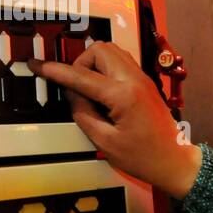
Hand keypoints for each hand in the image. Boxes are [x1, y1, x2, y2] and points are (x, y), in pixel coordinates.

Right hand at [28, 42, 201, 199]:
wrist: (175, 162)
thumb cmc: (143, 158)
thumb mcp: (105, 142)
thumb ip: (83, 114)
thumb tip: (71, 94)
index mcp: (123, 95)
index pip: (81, 76)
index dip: (55, 71)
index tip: (36, 65)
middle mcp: (134, 79)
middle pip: (99, 50)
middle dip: (80, 63)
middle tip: (74, 88)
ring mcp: (142, 78)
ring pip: (111, 51)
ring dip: (93, 64)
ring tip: (87, 91)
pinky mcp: (145, 82)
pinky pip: (121, 62)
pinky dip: (105, 69)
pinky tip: (102, 92)